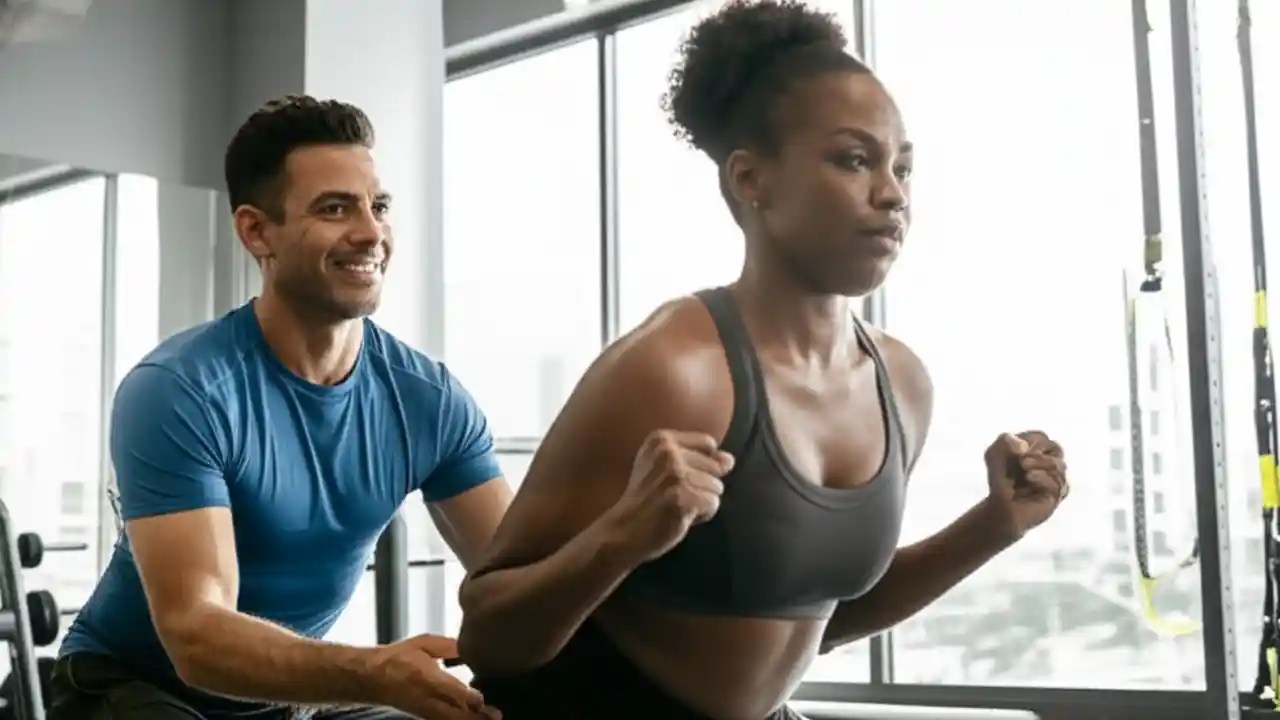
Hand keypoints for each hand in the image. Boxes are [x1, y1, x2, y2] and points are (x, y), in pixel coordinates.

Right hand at [361, 634, 500, 718]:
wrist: (371, 678)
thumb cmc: (398, 657)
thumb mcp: (423, 643)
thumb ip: (449, 646)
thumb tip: (473, 646)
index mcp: (426, 677)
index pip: (451, 691)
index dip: (470, 697)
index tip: (485, 697)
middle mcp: (427, 698)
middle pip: (455, 714)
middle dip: (477, 716)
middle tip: (497, 714)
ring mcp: (425, 711)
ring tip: (492, 717)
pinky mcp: (425, 717)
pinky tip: (475, 716)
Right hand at [605, 429, 735, 561]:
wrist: (622, 532)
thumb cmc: (647, 500)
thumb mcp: (665, 469)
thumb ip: (699, 459)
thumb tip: (729, 460)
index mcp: (661, 439)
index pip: (709, 444)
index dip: (702, 465)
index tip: (676, 479)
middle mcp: (667, 452)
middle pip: (715, 467)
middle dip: (701, 485)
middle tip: (672, 496)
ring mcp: (674, 474)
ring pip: (716, 487)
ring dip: (701, 502)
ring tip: (675, 507)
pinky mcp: (681, 497)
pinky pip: (713, 504)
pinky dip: (701, 515)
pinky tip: (680, 517)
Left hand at [981, 430, 1068, 540]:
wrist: (1000, 505)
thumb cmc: (1001, 478)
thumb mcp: (994, 454)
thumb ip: (1005, 441)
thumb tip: (1022, 446)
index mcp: (1040, 450)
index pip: (1042, 437)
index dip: (1028, 441)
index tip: (1014, 450)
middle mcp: (1051, 463)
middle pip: (1056, 448)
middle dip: (1037, 452)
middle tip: (1021, 461)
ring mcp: (1057, 480)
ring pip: (1059, 465)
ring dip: (1040, 463)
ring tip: (1024, 468)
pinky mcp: (1058, 495)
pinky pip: (1058, 483)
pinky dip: (1043, 478)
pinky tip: (1030, 478)